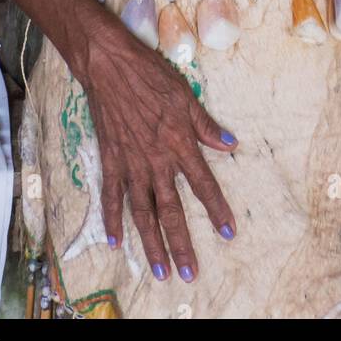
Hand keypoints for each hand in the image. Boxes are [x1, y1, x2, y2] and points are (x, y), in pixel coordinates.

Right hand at [81, 24, 237, 283]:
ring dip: (152, 243)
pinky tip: (117, 242)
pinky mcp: (110, 159)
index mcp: (179, 143)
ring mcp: (131, 163)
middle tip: (189, 274)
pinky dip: (114, 219)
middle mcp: (156, 160)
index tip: (228, 232)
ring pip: (143, 212)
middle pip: (171, 210)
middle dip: (182, 244)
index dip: (216, 209)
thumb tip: (231, 144)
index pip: (203, 184)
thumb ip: (206, 125)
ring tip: (159, 270)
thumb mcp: (185, 95)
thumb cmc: (150, 75)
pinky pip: (112, 196)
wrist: (109, 67)